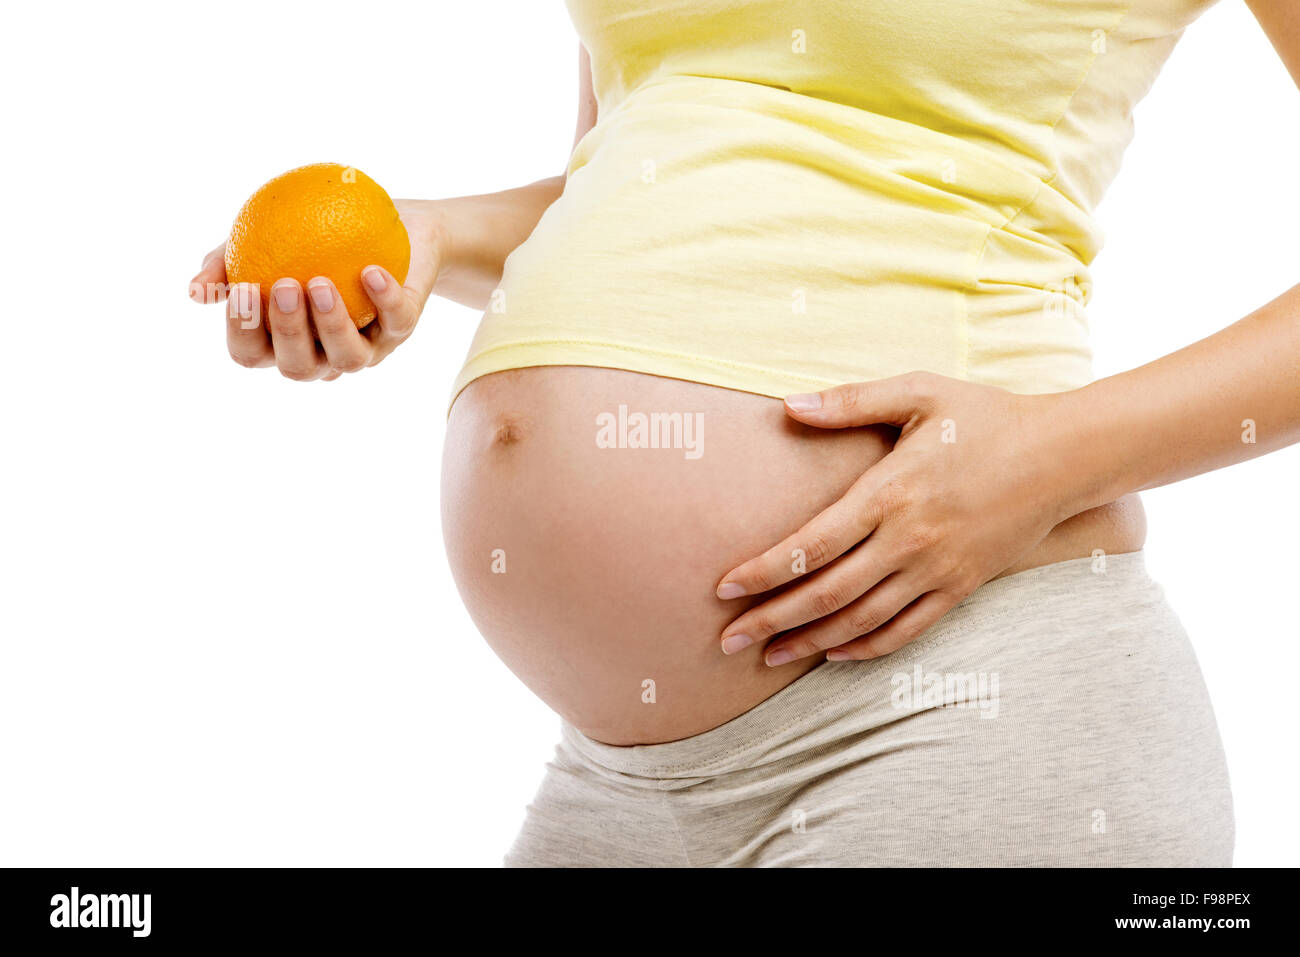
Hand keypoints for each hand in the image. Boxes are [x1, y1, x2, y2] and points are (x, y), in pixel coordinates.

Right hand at [187, 199, 446, 379]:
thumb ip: (228, 263)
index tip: (242, 290)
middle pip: (297, 367)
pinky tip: (371, 272)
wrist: (391, 225)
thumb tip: (196, 291)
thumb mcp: (265, 239)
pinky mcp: (401, 328)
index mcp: (281, 340)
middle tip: (284, 286)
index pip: (251, 354)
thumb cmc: (315, 234)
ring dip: (332, 324)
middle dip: (288, 332)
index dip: (242, 332)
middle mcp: (321, 354)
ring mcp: (364, 346)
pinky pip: (395, 321)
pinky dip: (384, 299)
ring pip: (347, 358)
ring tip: (322, 283)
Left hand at [716, 372, 1075, 664]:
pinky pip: (907, 630)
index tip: (723, 588)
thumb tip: (787, 404)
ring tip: (768, 656)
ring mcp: (937, 570)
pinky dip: (867, 648)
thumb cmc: (985, 416)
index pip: (812, 543)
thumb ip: (850, 401)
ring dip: (810, 642)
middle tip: (726, 640)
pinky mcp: (962, 588)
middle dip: (771, 619)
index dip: (763, 571)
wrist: (1065, 455)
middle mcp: (909, 540)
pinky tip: (833, 653)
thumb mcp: (919, 391)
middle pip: (826, 593)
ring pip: (861, 620)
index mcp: (889, 492)